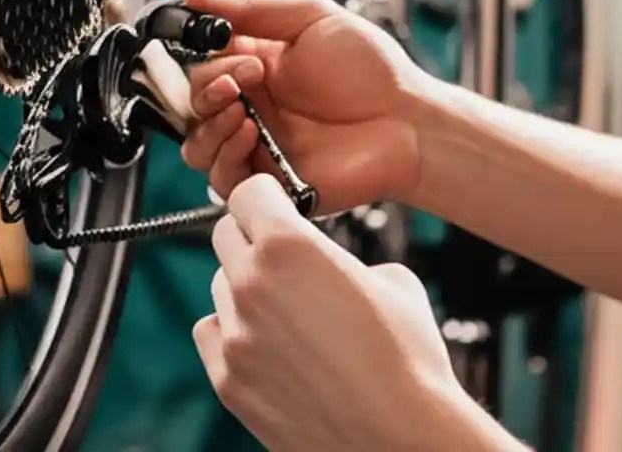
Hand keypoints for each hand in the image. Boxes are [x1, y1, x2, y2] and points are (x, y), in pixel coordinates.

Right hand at [181, 0, 427, 211]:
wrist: (409, 123)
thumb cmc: (374, 74)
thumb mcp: (314, 18)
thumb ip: (253, 7)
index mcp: (257, 68)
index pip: (202, 65)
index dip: (206, 56)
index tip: (226, 45)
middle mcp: (252, 109)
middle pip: (193, 106)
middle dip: (208, 88)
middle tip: (246, 78)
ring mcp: (258, 147)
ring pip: (197, 147)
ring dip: (210, 125)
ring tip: (242, 111)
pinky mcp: (269, 182)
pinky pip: (222, 179)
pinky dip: (227, 156)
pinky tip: (252, 135)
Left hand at [193, 175, 523, 451]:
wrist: (399, 437)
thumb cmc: (408, 363)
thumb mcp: (394, 281)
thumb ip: (344, 258)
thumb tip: (331, 264)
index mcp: (288, 247)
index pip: (246, 194)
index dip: (264, 197)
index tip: (274, 205)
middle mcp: (250, 285)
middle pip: (225, 236)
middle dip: (252, 238)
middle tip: (282, 257)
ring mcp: (234, 334)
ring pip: (221, 288)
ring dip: (246, 289)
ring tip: (290, 314)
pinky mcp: (227, 378)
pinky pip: (213, 335)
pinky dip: (232, 333)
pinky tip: (269, 345)